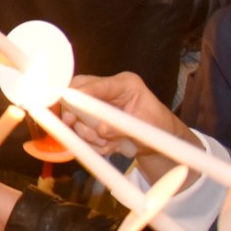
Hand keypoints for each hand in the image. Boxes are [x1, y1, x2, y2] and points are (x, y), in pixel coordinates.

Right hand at [60, 73, 189, 161]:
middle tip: (71, 124)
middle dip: (73, 111)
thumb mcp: (146, 127)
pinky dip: (89, 141)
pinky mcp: (92, 117)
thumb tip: (100, 129)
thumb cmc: (159, 129)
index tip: (70, 103)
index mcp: (125, 84)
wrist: (159, 141)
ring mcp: (98, 103)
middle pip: (77, 91)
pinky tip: (107, 146)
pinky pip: (79, 129)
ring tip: (105, 144)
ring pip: (74, 113)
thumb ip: (122, 127)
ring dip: (85, 132)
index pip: (97, 84)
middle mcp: (108, 90)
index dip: (82, 93)